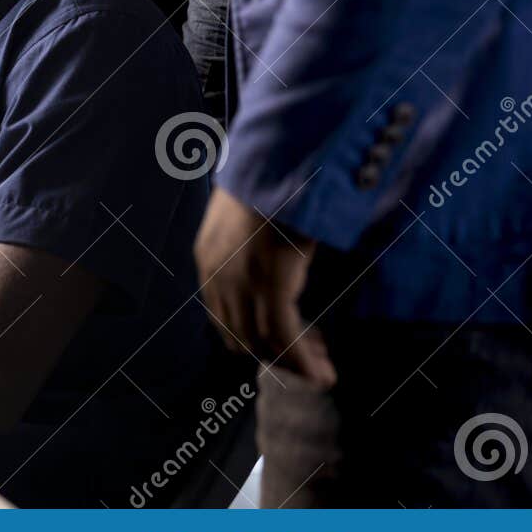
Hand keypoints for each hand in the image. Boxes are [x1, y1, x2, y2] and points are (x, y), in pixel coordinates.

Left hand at [194, 187, 335, 386]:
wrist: (279, 157)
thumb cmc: (272, 180)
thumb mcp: (247, 216)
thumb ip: (249, 244)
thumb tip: (271, 262)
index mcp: (208, 260)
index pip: (224, 321)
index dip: (256, 342)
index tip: (287, 345)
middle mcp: (218, 276)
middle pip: (243, 339)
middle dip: (278, 357)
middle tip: (313, 363)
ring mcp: (242, 281)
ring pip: (266, 343)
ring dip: (296, 363)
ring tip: (323, 373)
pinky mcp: (269, 282)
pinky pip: (286, 335)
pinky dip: (305, 360)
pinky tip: (323, 373)